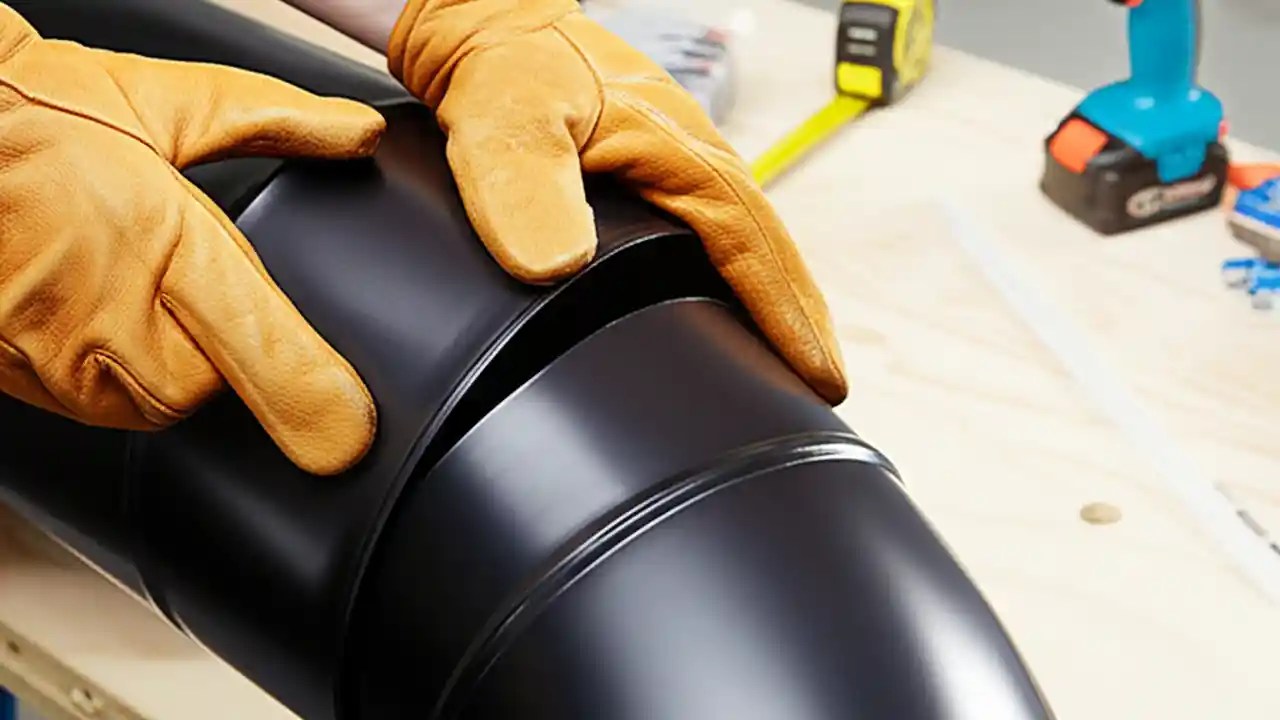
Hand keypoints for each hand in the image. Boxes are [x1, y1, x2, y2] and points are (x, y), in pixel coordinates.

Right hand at [0, 6, 385, 474]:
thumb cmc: (35, 114)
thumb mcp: (169, 103)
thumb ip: (273, 120)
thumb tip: (357, 132)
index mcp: (159, 238)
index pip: (255, 342)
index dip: (308, 394)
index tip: (347, 433)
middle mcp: (103, 311)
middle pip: (212, 389)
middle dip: (229, 350)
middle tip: (201, 287)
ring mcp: (51, 355)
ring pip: (155, 406)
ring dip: (172, 366)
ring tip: (143, 293)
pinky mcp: (15, 377)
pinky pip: (95, 406)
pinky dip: (115, 375)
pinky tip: (101, 315)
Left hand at [388, 0, 847, 402]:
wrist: (487, 28)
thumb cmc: (503, 68)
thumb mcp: (506, 120)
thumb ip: (525, 184)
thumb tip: (556, 267)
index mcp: (681, 153)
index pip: (754, 246)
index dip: (787, 316)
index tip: (820, 376)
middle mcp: (695, 159)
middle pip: (770, 248)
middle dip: (802, 318)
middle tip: (823, 388)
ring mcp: (679, 164)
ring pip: (749, 239)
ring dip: (778, 296)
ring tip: (794, 360)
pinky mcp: (656, 171)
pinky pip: (716, 229)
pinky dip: (739, 272)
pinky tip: (729, 305)